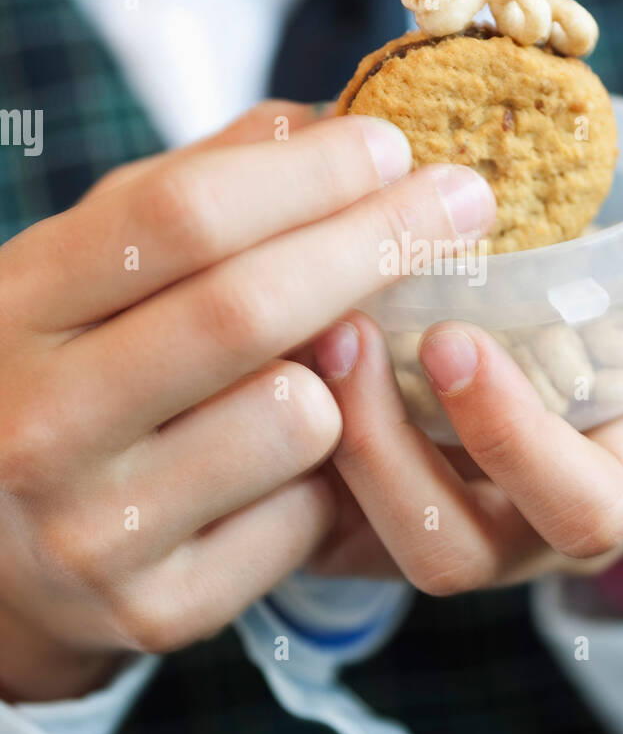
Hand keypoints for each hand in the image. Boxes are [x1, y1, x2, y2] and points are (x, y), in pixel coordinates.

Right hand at [0, 101, 495, 699]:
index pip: (178, 218)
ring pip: (298, 418)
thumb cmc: (73, 369)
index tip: (393, 146)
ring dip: (344, 376)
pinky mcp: (160, 610)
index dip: (307, 174)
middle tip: (465, 199)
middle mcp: (41, 424)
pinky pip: (308, 515)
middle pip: (246, 310)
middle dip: (379, 239)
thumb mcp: (92, 265)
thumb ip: (195, 186)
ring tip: (318, 367)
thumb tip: (320, 123)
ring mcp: (95, 530)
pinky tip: (285, 462)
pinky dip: (325, 476)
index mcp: (15, 308)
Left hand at [310, 136, 622, 591]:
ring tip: (293, 334)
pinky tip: (260, 346)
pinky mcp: (386, 504)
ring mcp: (454, 515)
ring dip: (321, 448)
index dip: (514, 443)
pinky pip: (319, 512)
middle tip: (343, 331)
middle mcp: (530, 521)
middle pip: (448, 547)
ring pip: (367, 541)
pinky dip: (281, 443)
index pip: (578, 508)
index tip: (456, 340)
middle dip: (389, 456)